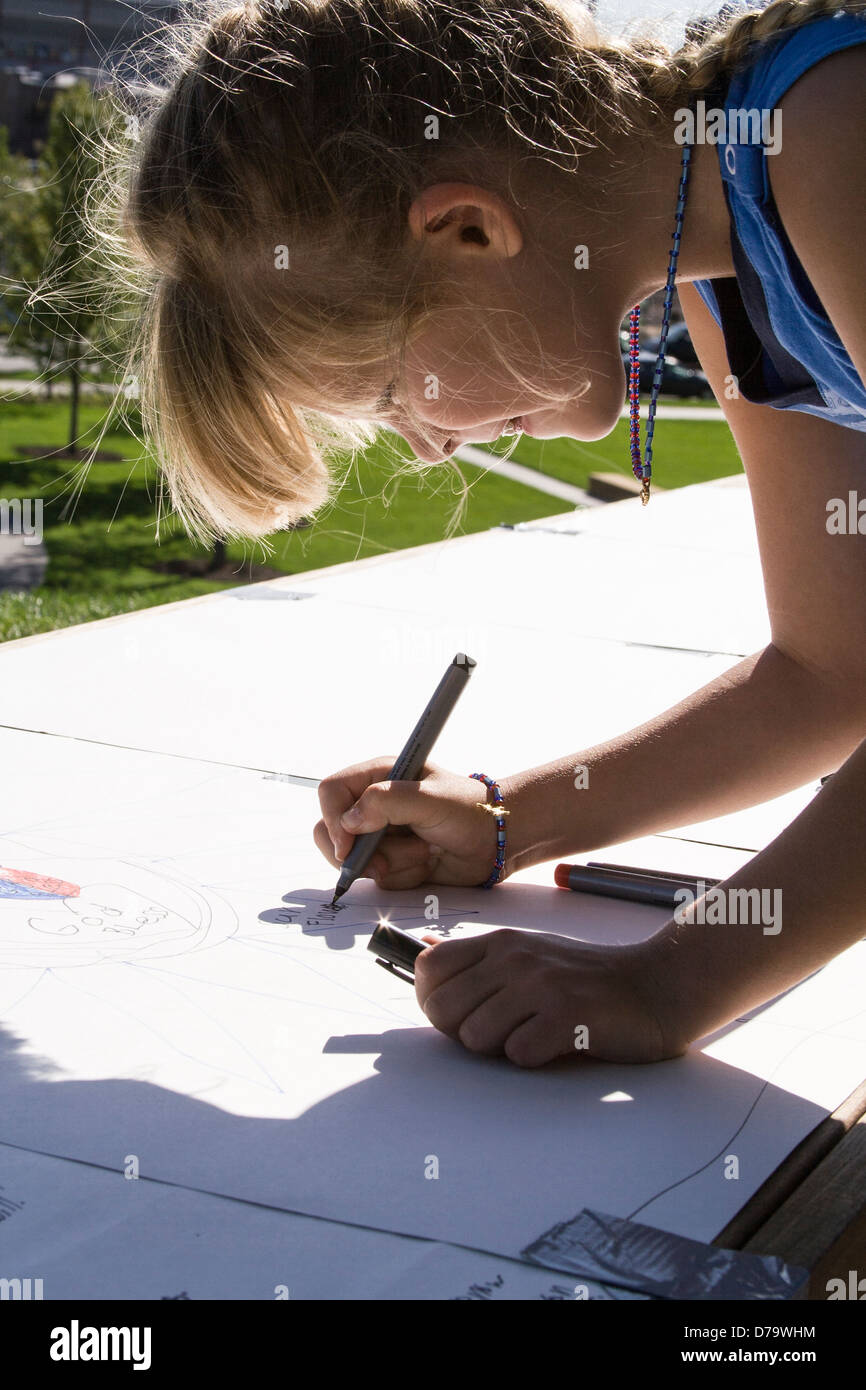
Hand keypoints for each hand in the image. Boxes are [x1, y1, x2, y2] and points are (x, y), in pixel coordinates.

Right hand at [314, 757, 507, 888]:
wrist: (497, 842)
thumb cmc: (470, 811)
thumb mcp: (430, 798)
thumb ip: (387, 802)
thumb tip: (350, 821)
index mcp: (378, 776)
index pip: (331, 792)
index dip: (334, 820)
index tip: (350, 846)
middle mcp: (373, 804)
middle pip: (329, 831)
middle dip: (358, 854)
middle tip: (384, 865)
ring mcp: (380, 835)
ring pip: (354, 861)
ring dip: (391, 864)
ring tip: (425, 852)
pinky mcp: (391, 860)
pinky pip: (377, 878)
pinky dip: (403, 876)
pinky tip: (427, 863)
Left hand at [414, 929, 682, 1065]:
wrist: (655, 987)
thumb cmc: (586, 978)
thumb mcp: (528, 952)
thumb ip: (478, 958)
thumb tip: (423, 949)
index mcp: (500, 942)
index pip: (427, 969)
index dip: (433, 1000)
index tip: (462, 1013)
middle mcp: (515, 957)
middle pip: (441, 1010)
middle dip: (464, 1033)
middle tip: (503, 1030)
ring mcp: (541, 984)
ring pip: (474, 1038)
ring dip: (501, 1049)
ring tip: (534, 1034)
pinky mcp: (567, 1015)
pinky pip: (518, 1055)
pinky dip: (535, 1059)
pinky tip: (558, 1042)